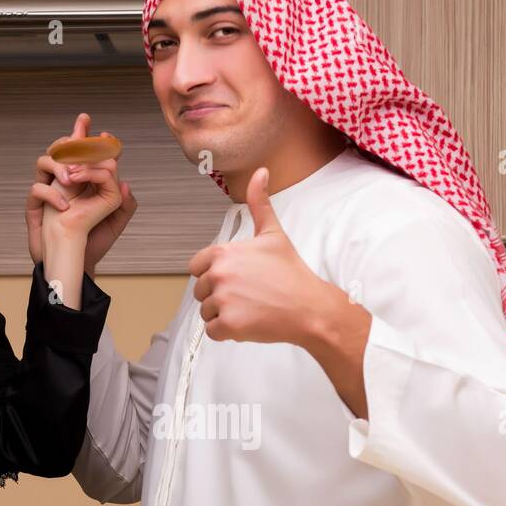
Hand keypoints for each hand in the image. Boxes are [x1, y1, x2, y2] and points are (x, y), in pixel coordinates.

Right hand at [26, 112, 136, 274]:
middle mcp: (65, 183)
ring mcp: (48, 191)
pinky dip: (51, 195)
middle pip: (62, 149)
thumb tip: (124, 183)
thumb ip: (124, 204)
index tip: (104, 134)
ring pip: (45, 160)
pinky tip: (65, 208)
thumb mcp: (115, 223)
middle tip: (80, 139)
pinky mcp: (35, 206)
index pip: (85, 154)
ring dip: (60, 165)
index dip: (90, 139)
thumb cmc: (93, 243)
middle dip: (71, 140)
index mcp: (84, 182)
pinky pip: (37, 188)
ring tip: (72, 181)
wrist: (75, 264)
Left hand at [190, 167, 331, 345]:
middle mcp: (219, 275)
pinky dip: (228, 333)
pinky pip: (213, 333)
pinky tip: (249, 322)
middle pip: (200, 292)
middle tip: (248, 296)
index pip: (196, 267)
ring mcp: (223, 300)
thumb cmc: (292, 273)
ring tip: (251, 309)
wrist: (309, 307)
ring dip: (224, 315)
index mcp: (223, 253)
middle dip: (220, 297)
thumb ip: (259, 203)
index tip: (236, 279)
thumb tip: (260, 172)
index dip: (213, 275)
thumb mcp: (274, 234)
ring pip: (206, 313)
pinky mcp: (228, 325)